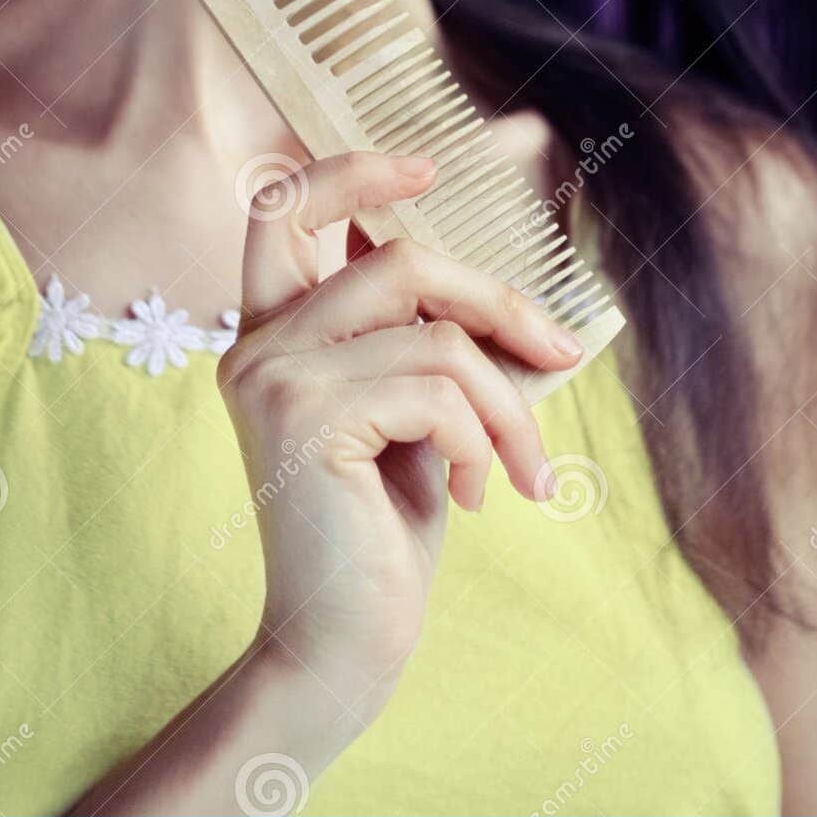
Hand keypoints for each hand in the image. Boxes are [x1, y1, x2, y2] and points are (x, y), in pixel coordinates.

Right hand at [216, 149, 582, 723]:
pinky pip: (439, 389)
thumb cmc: (383, 529)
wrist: (342, 646)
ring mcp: (273, 377)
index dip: (350, 172)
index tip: (426, 171)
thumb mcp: (418, 416)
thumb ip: (434, 342)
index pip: (279, 207)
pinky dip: (485, 438)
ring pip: (436, 333)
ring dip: (508, 401)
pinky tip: (480, 492)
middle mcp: (256, 344)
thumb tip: (514, 293)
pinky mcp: (305, 419)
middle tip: (559, 350)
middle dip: (497, 301)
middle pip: (397, 260)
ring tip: (520, 465)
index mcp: (270, 333)